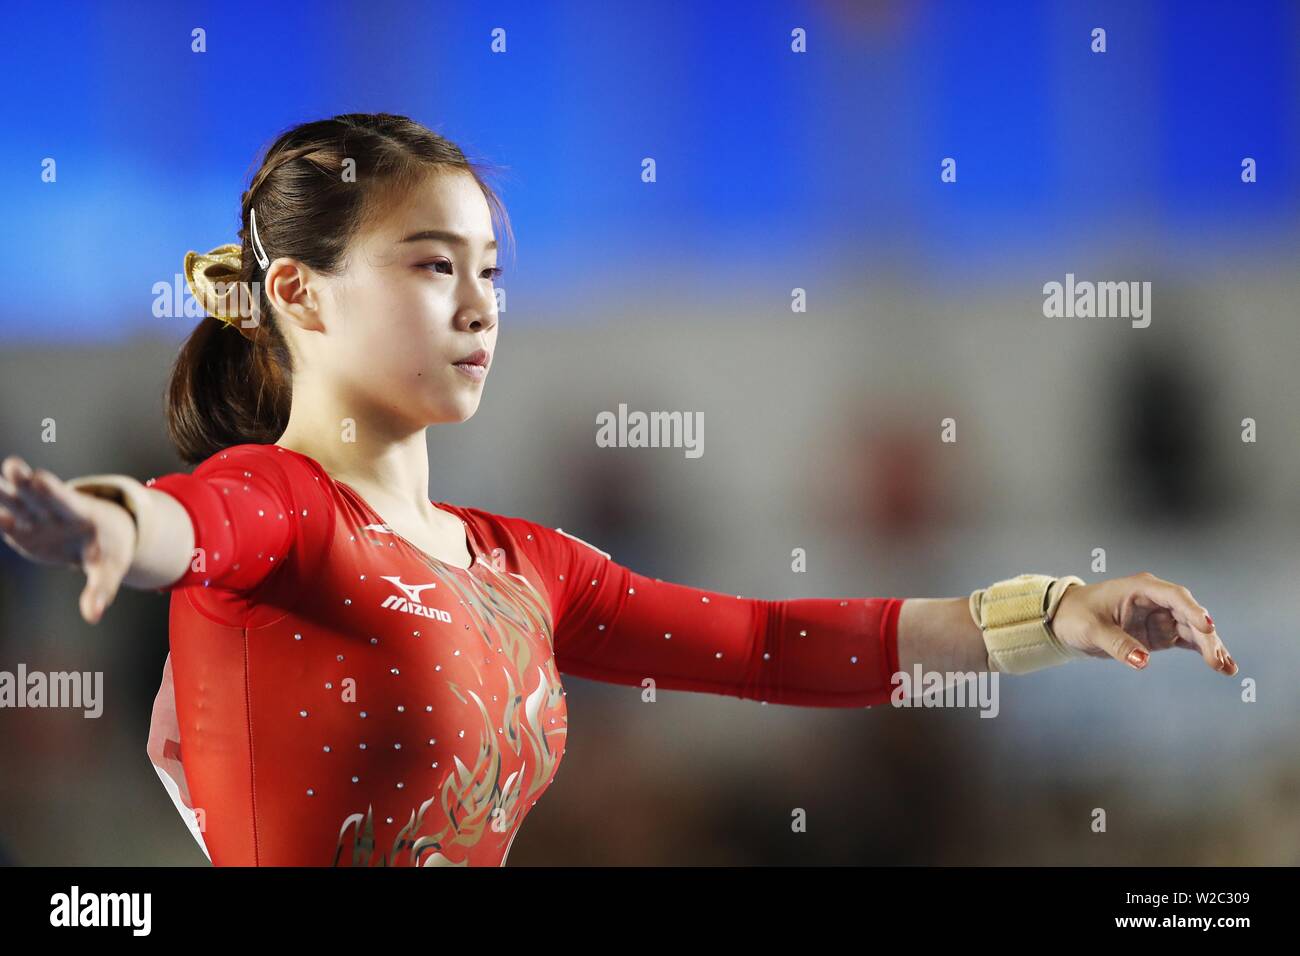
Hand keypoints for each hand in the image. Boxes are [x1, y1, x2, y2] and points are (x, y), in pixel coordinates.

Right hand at [0, 454, 137, 624]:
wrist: (102, 534)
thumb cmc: (109, 549)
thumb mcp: (109, 569)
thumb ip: (100, 590)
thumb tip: (93, 616)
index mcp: (81, 515)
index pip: (66, 501)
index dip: (53, 491)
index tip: (40, 477)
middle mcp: (54, 512)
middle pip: (37, 494)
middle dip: (25, 481)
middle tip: (13, 466)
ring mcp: (34, 517)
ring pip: (16, 499)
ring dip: (3, 490)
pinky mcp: (19, 527)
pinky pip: (2, 518)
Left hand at [1050, 571, 1235, 674]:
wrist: (1064, 620)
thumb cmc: (1076, 616)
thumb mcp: (1091, 630)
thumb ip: (1117, 644)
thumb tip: (1143, 661)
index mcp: (1140, 588)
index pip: (1174, 596)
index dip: (1193, 610)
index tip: (1208, 626)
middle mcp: (1156, 600)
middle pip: (1189, 615)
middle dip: (1206, 637)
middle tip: (1217, 661)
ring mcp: (1160, 616)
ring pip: (1193, 630)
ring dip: (1211, 647)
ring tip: (1228, 668)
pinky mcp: (1160, 633)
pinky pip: (1187, 641)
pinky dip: (1202, 652)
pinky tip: (1222, 666)